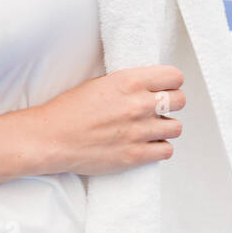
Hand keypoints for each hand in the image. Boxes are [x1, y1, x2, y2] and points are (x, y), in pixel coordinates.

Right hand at [30, 65, 185, 175]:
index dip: (171, 82)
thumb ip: (130, 83)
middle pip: (180, 101)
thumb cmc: (70, 110)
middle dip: (171, 104)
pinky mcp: (135, 156)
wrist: (51, 139)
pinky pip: (167, 151)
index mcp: (129, 81)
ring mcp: (139, 131)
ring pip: (176, 127)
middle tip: (159, 109)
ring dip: (166, 128)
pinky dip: (159, 148)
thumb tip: (151, 87)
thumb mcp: (102, 83)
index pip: (174, 76)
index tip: (165, 88)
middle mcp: (138, 104)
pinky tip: (148, 145)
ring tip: (152, 129)